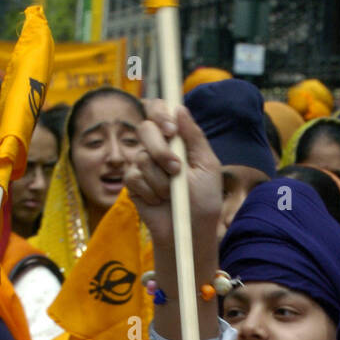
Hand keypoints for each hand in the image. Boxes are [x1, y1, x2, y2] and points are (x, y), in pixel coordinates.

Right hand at [124, 103, 221, 275]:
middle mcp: (157, 147)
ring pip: (141, 157)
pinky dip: (150, 191)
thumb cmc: (204, 200)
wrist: (190, 231)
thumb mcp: (207, 165)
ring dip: (160, 178)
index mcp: (177, 139)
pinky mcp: (132, 183)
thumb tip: (179, 108)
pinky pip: (133, 176)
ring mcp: (142, 164)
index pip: (160, 110)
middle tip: (176, 169)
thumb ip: (194, 136)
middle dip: (161, 150)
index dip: (160, 113)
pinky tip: (160, 201)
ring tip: (172, 194)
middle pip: (145, 128)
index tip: (170, 129)